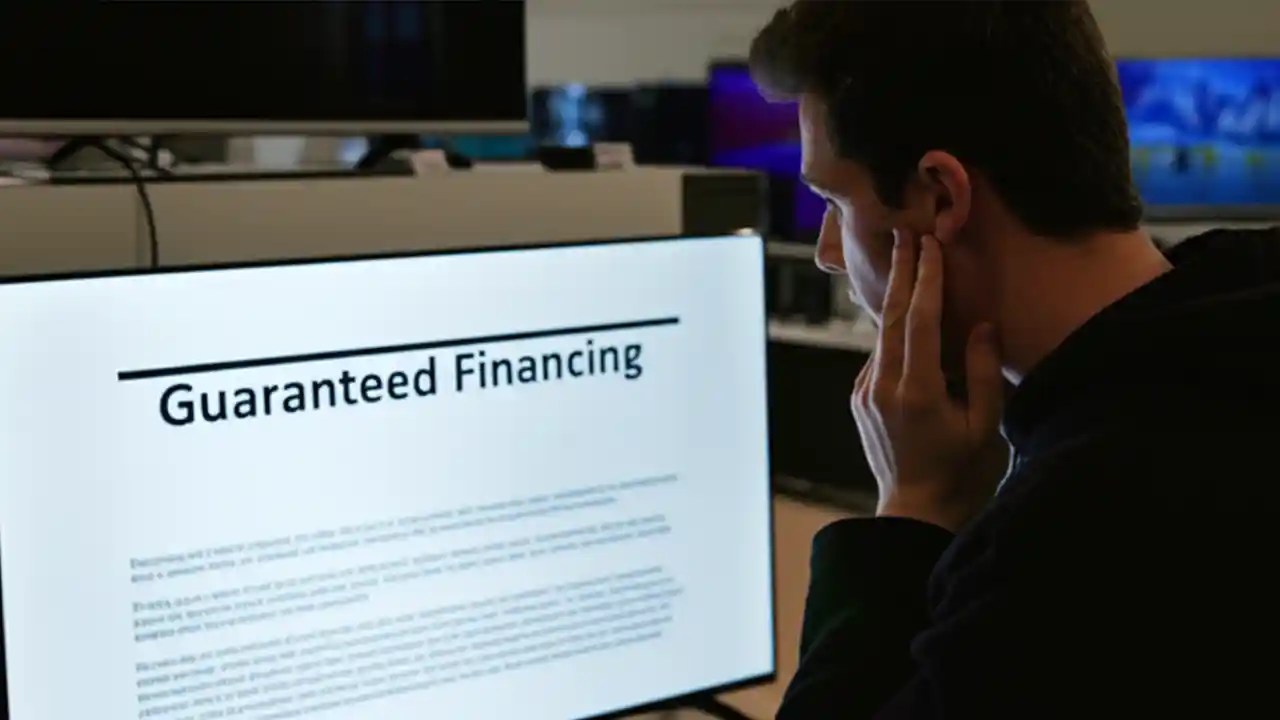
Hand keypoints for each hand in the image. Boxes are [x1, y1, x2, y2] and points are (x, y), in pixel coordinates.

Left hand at [851, 231, 1008, 531]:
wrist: (915, 511)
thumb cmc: (960, 471)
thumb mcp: (984, 424)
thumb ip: (982, 372)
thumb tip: (982, 324)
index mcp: (917, 390)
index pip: (920, 320)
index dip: (926, 279)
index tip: (929, 245)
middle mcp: (883, 386)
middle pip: (891, 316)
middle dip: (901, 272)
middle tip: (905, 233)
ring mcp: (866, 392)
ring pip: (881, 334)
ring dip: (894, 297)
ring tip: (904, 261)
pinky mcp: (860, 399)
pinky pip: (879, 355)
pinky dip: (892, 330)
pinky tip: (904, 312)